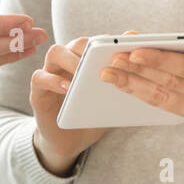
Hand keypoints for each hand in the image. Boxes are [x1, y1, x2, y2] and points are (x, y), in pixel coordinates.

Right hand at [29, 30, 140, 175]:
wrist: (71, 142)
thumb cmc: (93, 115)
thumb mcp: (111, 99)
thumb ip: (124, 81)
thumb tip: (145, 69)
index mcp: (87, 59)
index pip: (98, 42)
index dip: (110, 41)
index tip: (124, 47)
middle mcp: (68, 60)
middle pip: (76, 43)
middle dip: (90, 48)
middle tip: (101, 60)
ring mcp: (51, 72)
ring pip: (55, 52)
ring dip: (70, 60)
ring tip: (82, 73)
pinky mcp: (38, 90)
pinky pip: (40, 77)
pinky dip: (53, 80)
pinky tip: (67, 88)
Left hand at [98, 16, 183, 118]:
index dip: (160, 60)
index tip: (134, 51)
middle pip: (168, 84)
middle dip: (137, 71)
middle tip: (111, 59)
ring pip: (160, 98)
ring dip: (131, 85)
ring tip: (106, 72)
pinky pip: (159, 103)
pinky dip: (138, 92)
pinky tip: (119, 80)